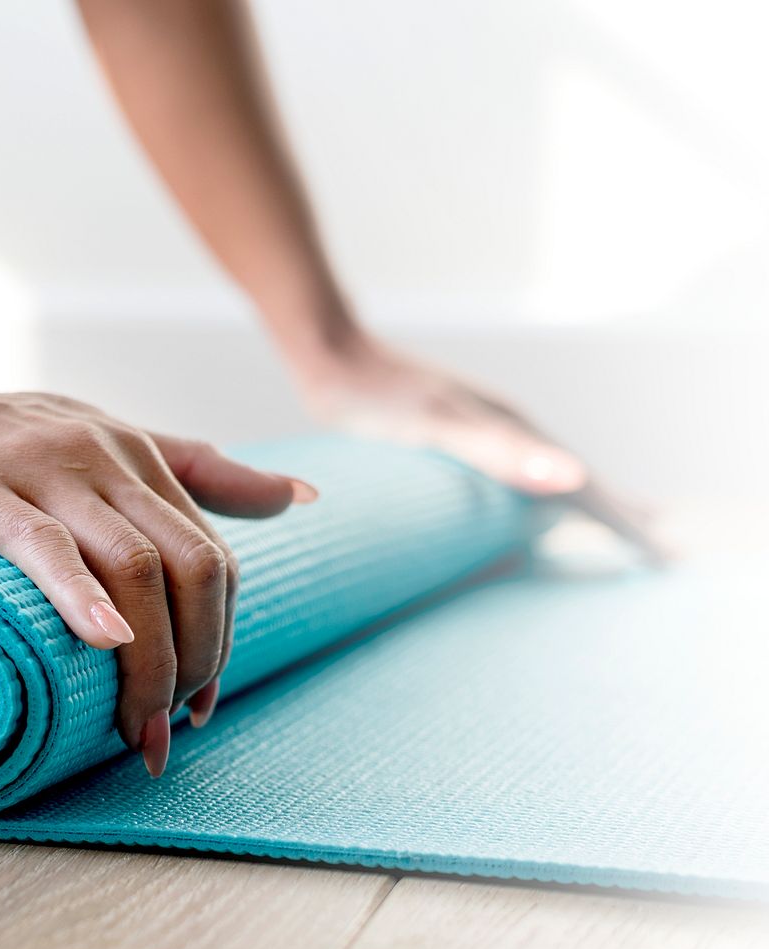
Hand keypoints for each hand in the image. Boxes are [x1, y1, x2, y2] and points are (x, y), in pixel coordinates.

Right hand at [0, 365, 316, 776]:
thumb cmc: (1, 438)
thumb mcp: (112, 443)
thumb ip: (201, 470)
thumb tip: (301, 495)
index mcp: (142, 460)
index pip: (214, 559)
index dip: (220, 637)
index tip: (200, 700)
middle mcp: (109, 460)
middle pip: (191, 568)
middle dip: (196, 659)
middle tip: (168, 728)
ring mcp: (47, 470)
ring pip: (133, 566)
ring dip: (149, 659)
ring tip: (135, 727)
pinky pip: (43, 546)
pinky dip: (80, 598)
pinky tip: (103, 643)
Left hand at [290, 329, 664, 559]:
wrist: (331, 354)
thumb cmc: (377, 397)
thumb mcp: (439, 426)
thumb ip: (502, 451)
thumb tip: (575, 478)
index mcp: (515, 429)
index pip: (585, 482)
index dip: (622, 518)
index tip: (661, 550)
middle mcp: (506, 426)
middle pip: (575, 475)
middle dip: (614, 510)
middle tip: (656, 544)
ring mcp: (481, 428)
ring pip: (545, 472)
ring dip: (578, 500)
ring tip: (606, 522)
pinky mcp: (452, 434)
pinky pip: (510, 472)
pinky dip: (533, 493)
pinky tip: (521, 504)